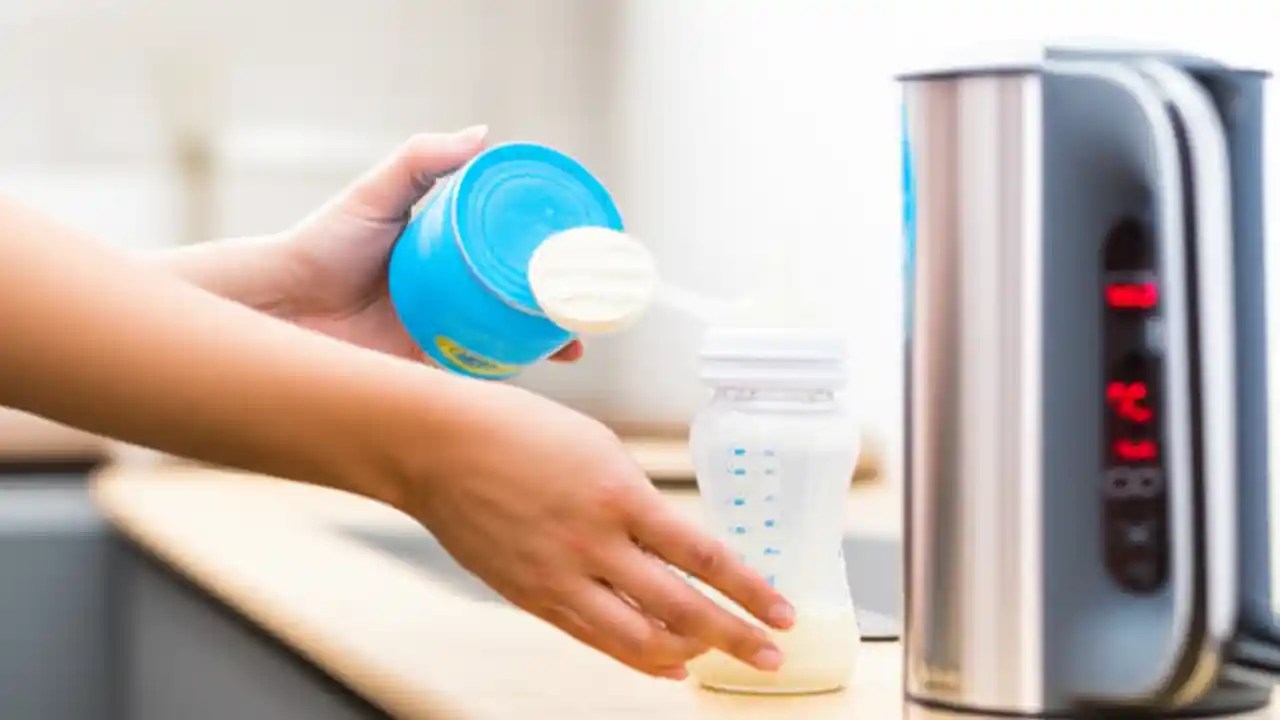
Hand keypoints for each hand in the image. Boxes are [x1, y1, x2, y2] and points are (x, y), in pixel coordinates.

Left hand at [276, 126, 583, 362]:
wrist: (280, 308)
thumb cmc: (323, 246)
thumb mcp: (377, 194)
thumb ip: (422, 161)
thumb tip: (482, 133)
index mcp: (451, 256)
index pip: (512, 256)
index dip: (549, 261)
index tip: (580, 260)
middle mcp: (452, 297)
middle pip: (519, 304)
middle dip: (560, 312)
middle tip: (587, 312)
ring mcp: (442, 335)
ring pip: (507, 344)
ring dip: (544, 348)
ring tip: (572, 346)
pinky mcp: (426, 375)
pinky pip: (476, 381)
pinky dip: (507, 384)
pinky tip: (532, 381)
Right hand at [406, 381, 794, 679]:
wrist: (436, 448)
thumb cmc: (516, 431)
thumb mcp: (597, 449)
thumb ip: (636, 502)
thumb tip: (669, 547)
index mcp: (619, 495)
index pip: (703, 556)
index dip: (750, 590)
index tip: (782, 612)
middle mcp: (593, 543)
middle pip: (681, 608)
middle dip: (735, 637)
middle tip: (771, 657)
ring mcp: (559, 577)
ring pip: (638, 639)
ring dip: (688, 654)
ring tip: (719, 659)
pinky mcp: (531, 597)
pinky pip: (594, 640)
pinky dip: (636, 657)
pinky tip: (665, 663)